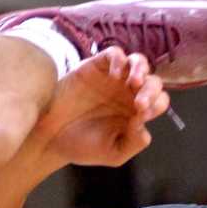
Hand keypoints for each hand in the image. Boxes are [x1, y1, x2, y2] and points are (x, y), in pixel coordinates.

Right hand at [32, 49, 167, 167]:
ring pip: (138, 62)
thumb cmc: (80, 146)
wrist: (49, 136)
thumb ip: (134, 142)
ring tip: (134, 83)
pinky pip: (114, 54)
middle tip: (138, 104)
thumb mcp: (113, 153)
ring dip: (141, 70)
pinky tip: (114, 75)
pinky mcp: (95, 66)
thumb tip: (146, 126)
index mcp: (135, 112)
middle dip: (151, 91)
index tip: (140, 116)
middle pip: (153, 82)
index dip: (155, 106)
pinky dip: (119, 60)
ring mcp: (112, 78)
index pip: (158, 102)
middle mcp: (127, 93)